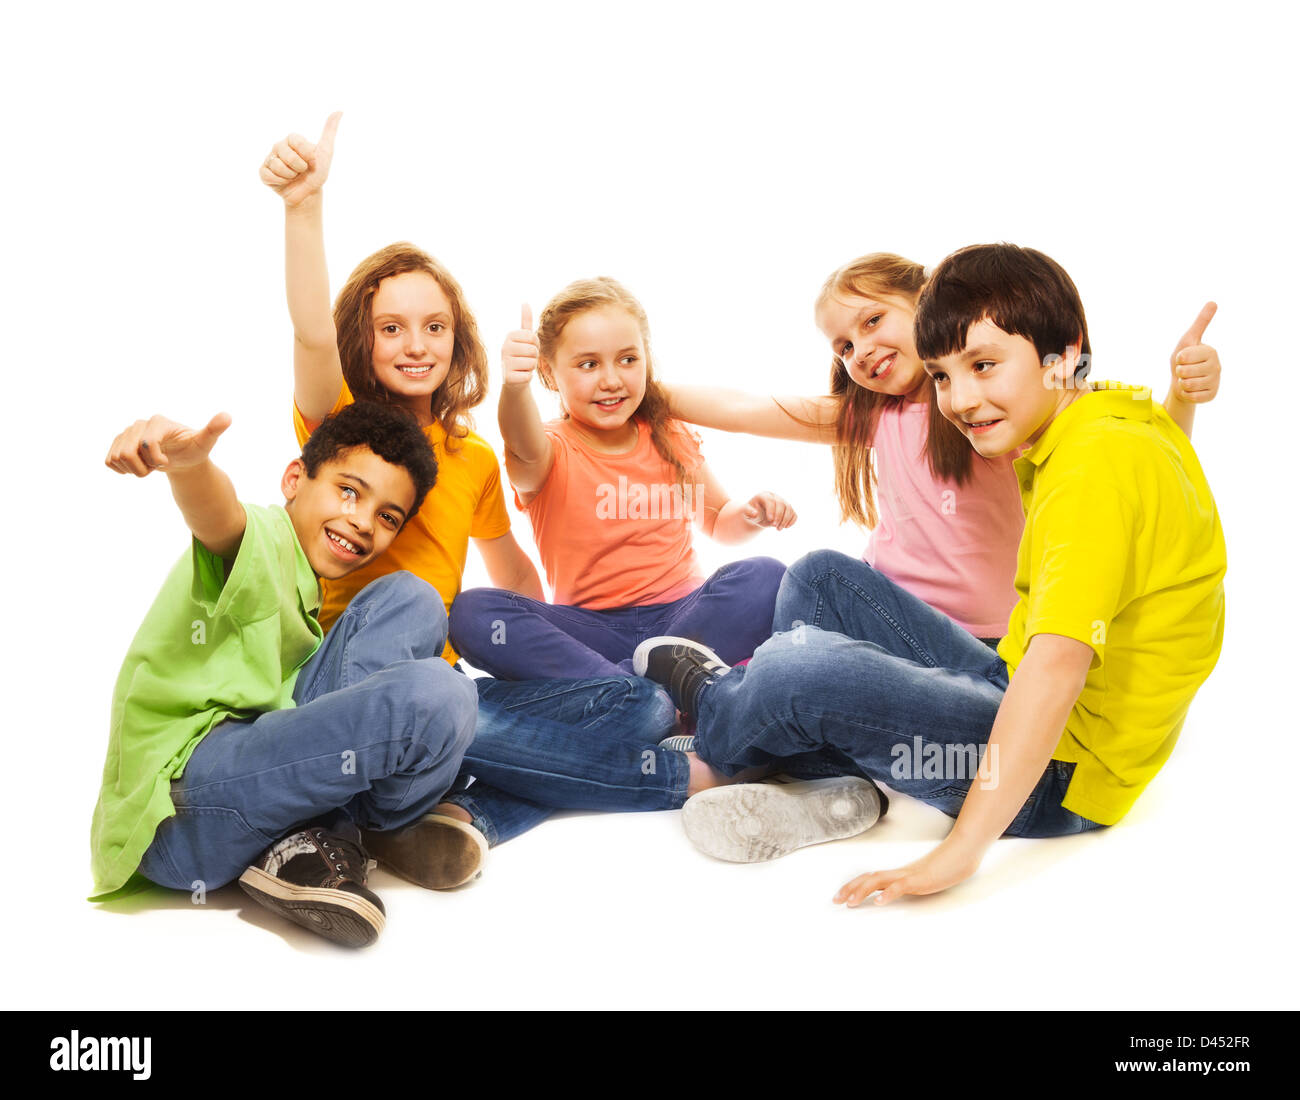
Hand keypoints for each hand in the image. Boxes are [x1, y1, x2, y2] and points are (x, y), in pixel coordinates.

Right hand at [105, 413, 231, 476]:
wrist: (182, 458)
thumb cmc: (194, 449)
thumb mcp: (205, 442)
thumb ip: (213, 429)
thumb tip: (227, 416)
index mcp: (158, 422)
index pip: (146, 444)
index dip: (156, 460)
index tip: (167, 461)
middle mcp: (139, 424)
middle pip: (127, 454)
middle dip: (144, 468)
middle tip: (158, 465)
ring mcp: (126, 433)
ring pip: (117, 458)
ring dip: (134, 470)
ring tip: (148, 465)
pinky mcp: (117, 443)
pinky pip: (109, 461)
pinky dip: (122, 470)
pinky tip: (138, 465)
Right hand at [259, 112, 341, 206]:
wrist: (308, 193)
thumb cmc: (317, 172)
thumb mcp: (326, 151)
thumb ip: (330, 131)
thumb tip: (340, 111)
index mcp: (292, 139)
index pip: (297, 142)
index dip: (307, 155)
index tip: (312, 160)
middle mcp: (279, 146)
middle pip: (288, 156)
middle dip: (299, 168)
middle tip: (302, 170)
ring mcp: (270, 158)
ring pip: (278, 167)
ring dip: (290, 176)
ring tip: (293, 176)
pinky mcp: (263, 172)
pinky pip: (268, 175)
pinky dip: (279, 182)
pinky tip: (284, 182)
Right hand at [502, 303, 539, 387]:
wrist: (514, 380)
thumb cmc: (522, 356)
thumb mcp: (524, 339)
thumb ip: (526, 322)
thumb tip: (525, 302)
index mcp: (509, 336)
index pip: (533, 337)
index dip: (535, 345)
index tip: (527, 348)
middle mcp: (504, 348)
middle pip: (533, 351)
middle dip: (534, 357)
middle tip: (525, 360)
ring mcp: (504, 363)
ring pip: (532, 363)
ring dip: (531, 368)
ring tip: (522, 368)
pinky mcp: (507, 378)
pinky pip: (528, 376)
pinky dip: (527, 378)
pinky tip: (519, 377)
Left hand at [742, 491, 796, 529]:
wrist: (758, 516)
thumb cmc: (751, 513)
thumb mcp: (746, 513)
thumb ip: (748, 512)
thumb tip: (755, 513)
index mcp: (764, 495)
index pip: (771, 500)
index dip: (772, 510)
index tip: (770, 520)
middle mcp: (775, 496)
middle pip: (781, 504)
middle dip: (779, 516)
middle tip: (774, 526)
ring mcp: (782, 502)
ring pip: (789, 508)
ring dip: (785, 520)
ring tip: (778, 528)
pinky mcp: (787, 509)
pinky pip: (793, 513)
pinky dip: (792, 520)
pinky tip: (786, 527)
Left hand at [833, 840, 981, 906]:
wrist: (960, 854)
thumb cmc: (944, 867)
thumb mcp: (923, 880)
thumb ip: (909, 884)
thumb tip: (897, 892)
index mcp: (898, 874)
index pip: (870, 878)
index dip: (853, 885)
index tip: (839, 896)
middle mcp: (899, 873)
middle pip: (868, 878)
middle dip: (850, 888)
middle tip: (835, 900)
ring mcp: (908, 875)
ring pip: (878, 881)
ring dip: (862, 891)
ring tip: (850, 902)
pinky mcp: (919, 880)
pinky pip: (900, 887)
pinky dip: (888, 894)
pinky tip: (879, 903)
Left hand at [1169, 301, 1219, 403]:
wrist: (1183, 381)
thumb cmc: (1185, 359)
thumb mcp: (1188, 339)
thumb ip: (1201, 323)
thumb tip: (1213, 302)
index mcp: (1211, 352)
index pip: (1185, 356)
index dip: (1178, 358)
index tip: (1183, 358)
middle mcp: (1217, 367)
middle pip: (1185, 372)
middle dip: (1179, 372)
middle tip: (1184, 370)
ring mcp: (1216, 382)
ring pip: (1188, 385)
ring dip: (1182, 383)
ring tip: (1187, 379)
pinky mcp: (1212, 395)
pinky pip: (1192, 397)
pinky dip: (1186, 394)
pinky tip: (1191, 389)